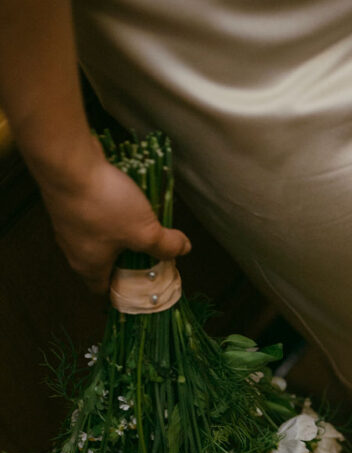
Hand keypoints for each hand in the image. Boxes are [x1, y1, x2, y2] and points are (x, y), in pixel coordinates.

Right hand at [37, 134, 191, 294]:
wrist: (68, 163)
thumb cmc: (104, 206)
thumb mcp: (144, 230)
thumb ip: (165, 244)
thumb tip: (183, 249)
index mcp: (88, 266)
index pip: (105, 290)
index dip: (125, 290)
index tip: (145, 281)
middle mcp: (73, 249)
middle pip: (103, 262)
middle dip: (127, 258)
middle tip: (150, 251)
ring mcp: (68, 224)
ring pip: (98, 236)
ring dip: (119, 232)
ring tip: (142, 223)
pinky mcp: (69, 202)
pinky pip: (93, 214)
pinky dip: (108, 211)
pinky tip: (125, 200)